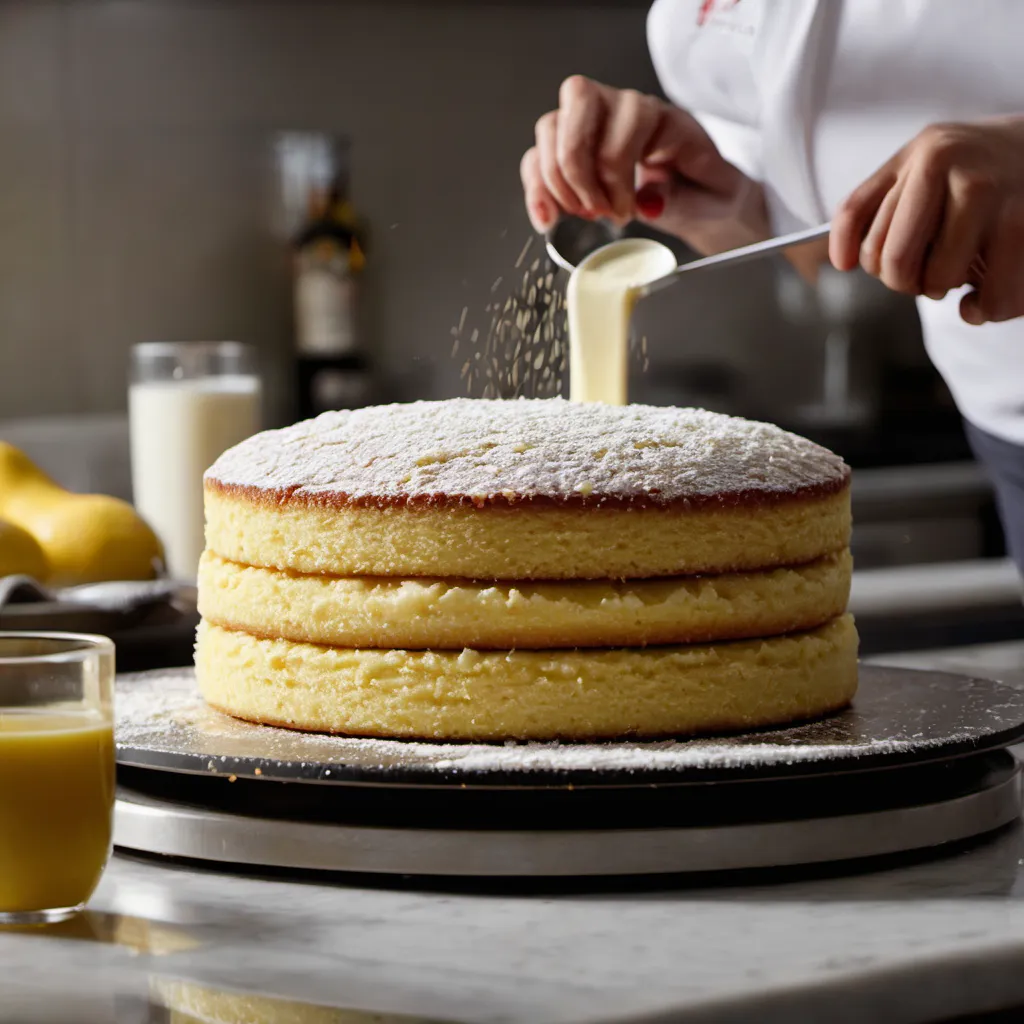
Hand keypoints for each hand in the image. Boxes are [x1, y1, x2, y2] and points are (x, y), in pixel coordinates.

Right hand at [520, 75, 768, 256]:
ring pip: (550, 128)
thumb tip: (647, 198)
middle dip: (577, 168)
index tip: (625, 213)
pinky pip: (538, 157)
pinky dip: (536, 189)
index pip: (625, 121)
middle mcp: (622, 110)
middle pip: (577, 105)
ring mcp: (592, 126)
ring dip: (555, 181)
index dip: (616, 173)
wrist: (703, 199)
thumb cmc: (708, 194)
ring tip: (580, 214)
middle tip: (595, 210)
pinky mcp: (570, 150)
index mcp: (662, 117)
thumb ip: (684, 196)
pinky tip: (546, 217)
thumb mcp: (713, 198)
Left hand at [830, 117, 1023, 324]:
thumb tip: (840, 262)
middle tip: (924, 275)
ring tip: (960, 273)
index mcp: (923, 153)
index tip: (884, 267)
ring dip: (944, 291)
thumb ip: (871, 204)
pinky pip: (989, 298)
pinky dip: (982, 310)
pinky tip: (981, 298)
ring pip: (936, 280)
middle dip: (904, 282)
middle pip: (893, 262)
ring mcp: (991, 192)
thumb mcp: (922, 165)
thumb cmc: (977, 169)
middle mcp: (954, 166)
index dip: (868, 262)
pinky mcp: (1023, 225)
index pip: (861, 227)